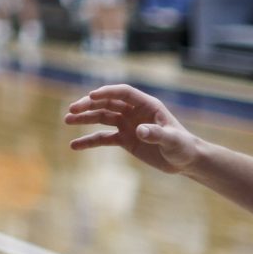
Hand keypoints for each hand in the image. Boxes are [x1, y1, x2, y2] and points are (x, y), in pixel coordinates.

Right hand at [64, 84, 200, 174]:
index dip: (107, 92)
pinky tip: (74, 145)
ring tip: (67, 120)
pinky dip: (89, 141)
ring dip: (85, 118)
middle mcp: (133, 112)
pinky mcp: (124, 139)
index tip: (91, 96)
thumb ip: (156, 134)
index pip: (123, 93)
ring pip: (101, 117)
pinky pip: (103, 138)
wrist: (185, 161)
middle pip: (107, 104)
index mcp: (146, 105)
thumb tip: (140, 130)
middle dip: (89, 105)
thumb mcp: (172, 140)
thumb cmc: (182, 146)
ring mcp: (127, 125)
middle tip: (72, 110)